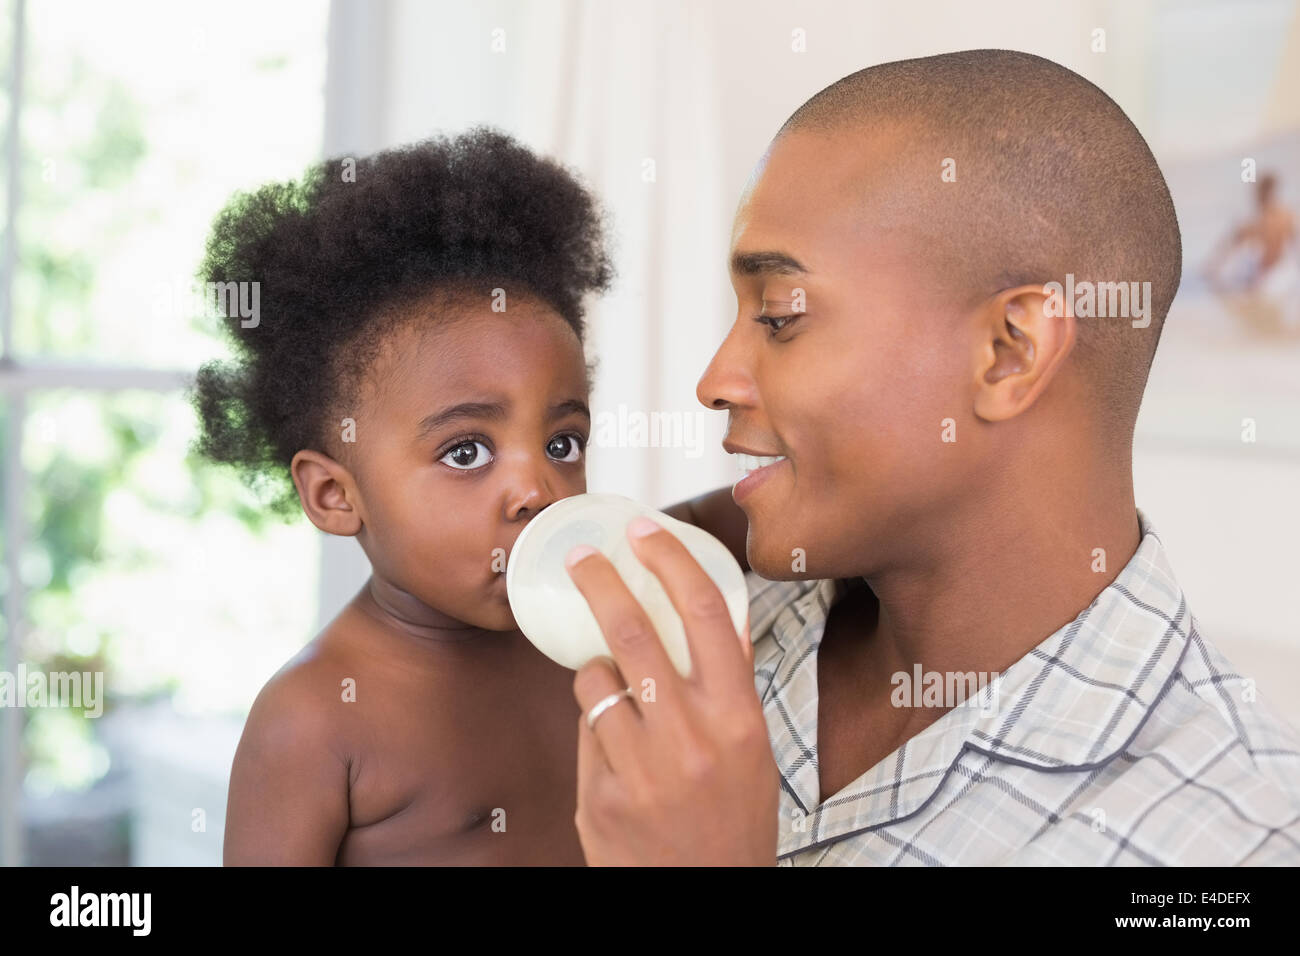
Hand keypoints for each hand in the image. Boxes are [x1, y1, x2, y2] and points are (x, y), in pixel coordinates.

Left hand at [565, 515, 778, 865]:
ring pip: (596, 680)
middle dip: (600, 580)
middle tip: (583, 557)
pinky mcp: (600, 796)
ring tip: (614, 688)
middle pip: (633, 630)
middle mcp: (691, 737)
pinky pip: (587, 732)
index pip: (704, 613)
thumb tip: (723, 622)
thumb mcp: (754, 752)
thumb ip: (733, 687)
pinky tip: (616, 749)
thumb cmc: (734, 823)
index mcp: (738, 718)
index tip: (644, 531)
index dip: (670, 559)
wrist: (706, 900)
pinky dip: (596, 725)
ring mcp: (641, 768)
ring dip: (597, 670)